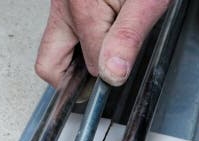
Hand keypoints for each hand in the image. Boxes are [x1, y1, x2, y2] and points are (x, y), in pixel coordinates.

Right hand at [35, 0, 169, 86]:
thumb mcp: (148, 3)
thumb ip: (129, 37)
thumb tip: (112, 73)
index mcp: (82, 6)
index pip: (89, 63)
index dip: (109, 71)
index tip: (122, 71)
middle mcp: (63, 5)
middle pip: (50, 64)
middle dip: (78, 76)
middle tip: (107, 70)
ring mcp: (60, 3)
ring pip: (52, 49)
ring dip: (74, 61)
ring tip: (105, 54)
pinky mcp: (64, 0)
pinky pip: (61, 33)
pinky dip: (78, 43)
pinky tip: (102, 37)